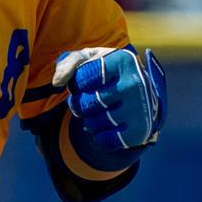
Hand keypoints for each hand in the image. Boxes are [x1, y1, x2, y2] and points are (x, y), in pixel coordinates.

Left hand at [54, 45, 166, 164]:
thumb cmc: (111, 74)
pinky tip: (109, 126)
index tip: (83, 83)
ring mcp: (139, 108)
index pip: (81, 78)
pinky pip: (107, 142)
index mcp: (122, 61)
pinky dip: (101, 137)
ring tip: (99, 112)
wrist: (145, 94)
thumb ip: (70, 63)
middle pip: (86, 103)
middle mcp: (134, 83)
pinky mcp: (140, 131)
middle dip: (80, 104)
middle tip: (88, 100)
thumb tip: (57, 81)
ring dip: (90, 121)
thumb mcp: (93, 59)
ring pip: (94, 124)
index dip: (76, 84)